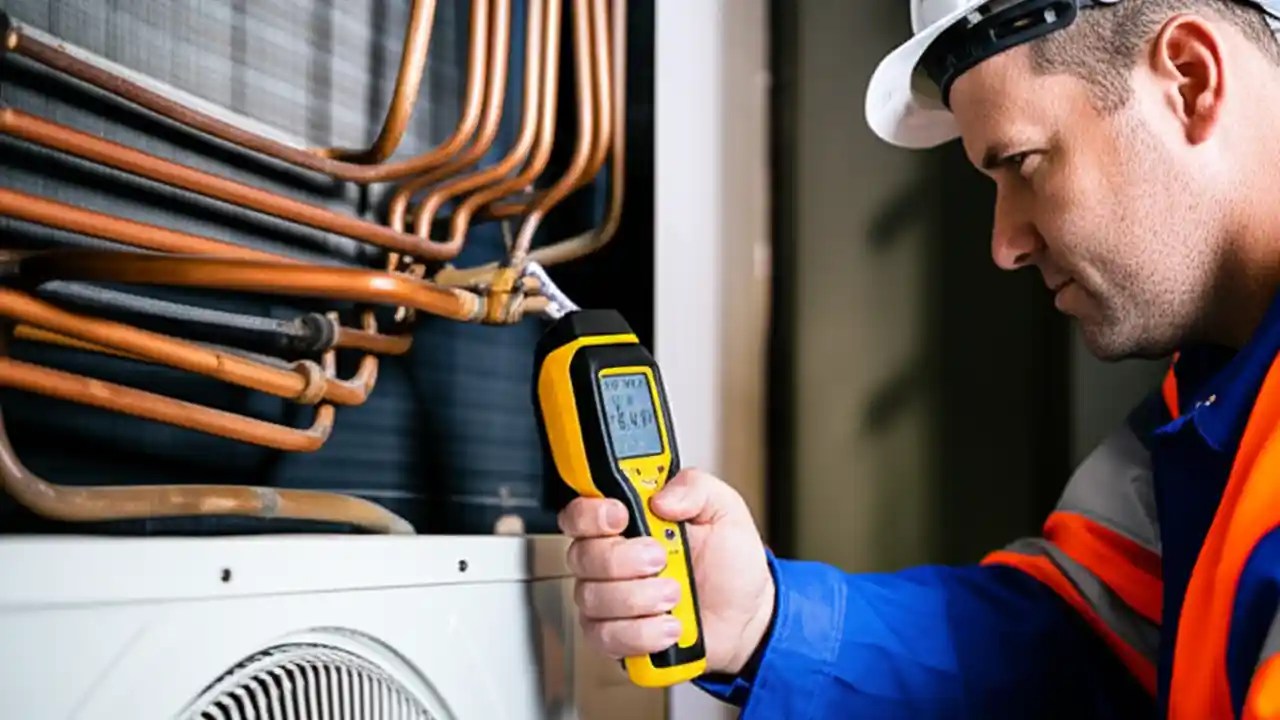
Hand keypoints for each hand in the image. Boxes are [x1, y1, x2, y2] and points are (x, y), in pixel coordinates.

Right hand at [558, 468, 774, 675]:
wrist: (745, 616)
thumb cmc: (728, 563)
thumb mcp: (724, 509)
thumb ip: (694, 487)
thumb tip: (660, 496)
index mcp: (629, 521)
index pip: (581, 511)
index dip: (590, 513)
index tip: (621, 517)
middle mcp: (610, 558)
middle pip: (582, 555)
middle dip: (623, 559)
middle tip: (661, 560)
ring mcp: (609, 599)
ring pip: (592, 598)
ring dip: (639, 597)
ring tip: (676, 594)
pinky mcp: (616, 637)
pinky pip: (607, 636)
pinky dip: (642, 633)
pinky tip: (669, 624)